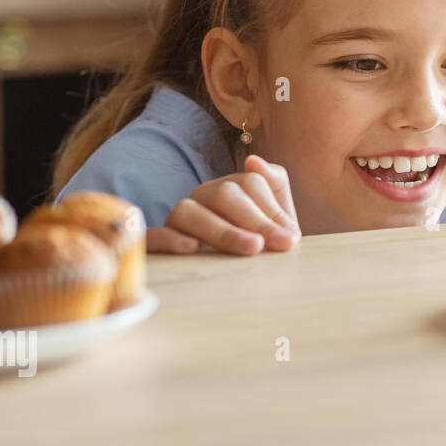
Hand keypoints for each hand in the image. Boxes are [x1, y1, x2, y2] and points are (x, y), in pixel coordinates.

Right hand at [147, 155, 300, 254]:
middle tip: (274, 245)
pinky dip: (170, 238)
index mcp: (230, 189)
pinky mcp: (154, 244)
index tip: (290, 239)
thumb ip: (275, 186)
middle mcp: (202, 199)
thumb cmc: (253, 245)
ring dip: (223, 230)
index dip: (272, 210)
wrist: (228, 283)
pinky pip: (155, 234)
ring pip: (188, 211)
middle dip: (254, 220)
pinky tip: (192, 248)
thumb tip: (253, 161)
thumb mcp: (272, 219)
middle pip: (224, 194)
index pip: (250, 183)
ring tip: (251, 248)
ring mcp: (177, 220)